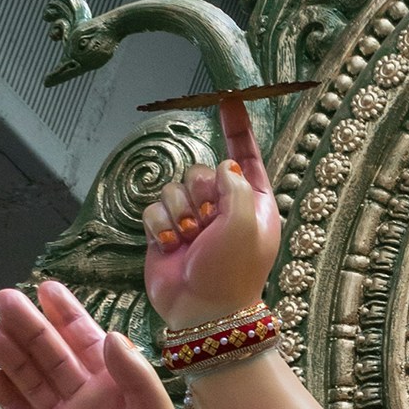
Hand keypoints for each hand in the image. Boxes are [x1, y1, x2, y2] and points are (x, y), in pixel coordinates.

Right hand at [0, 276, 201, 408]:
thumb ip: (134, 374)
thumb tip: (109, 335)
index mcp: (113, 382)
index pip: (85, 339)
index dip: (66, 314)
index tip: (45, 288)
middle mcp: (83, 395)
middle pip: (49, 353)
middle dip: (28, 326)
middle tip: (4, 298)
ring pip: (30, 379)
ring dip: (12, 355)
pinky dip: (4, 395)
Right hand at [141, 100, 281, 328]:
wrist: (203, 311)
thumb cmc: (233, 270)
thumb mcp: (247, 219)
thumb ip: (237, 181)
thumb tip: (221, 167)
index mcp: (254, 201)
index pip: (246, 154)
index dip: (237, 126)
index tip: (230, 96)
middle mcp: (224, 207)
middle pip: (201, 169)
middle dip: (200, 192)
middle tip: (207, 222)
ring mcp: (195, 220)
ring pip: (174, 187)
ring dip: (180, 213)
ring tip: (190, 240)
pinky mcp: (167, 232)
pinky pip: (154, 208)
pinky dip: (161, 226)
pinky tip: (172, 245)